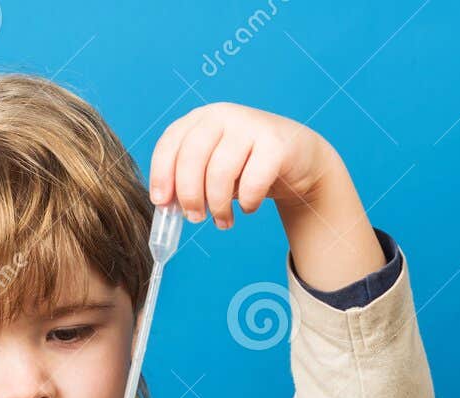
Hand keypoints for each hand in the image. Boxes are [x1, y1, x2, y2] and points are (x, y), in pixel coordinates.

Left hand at [148, 103, 336, 228]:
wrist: (297, 160)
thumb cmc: (247, 167)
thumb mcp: (212, 169)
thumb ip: (188, 181)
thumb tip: (165, 206)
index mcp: (200, 119)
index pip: (170, 143)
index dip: (161, 174)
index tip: (161, 203)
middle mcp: (222, 115)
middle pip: (191, 157)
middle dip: (189, 194)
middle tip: (194, 218)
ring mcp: (250, 125)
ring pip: (220, 171)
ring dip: (218, 205)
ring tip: (223, 220)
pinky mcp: (276, 143)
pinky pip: (252, 180)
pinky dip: (247, 201)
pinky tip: (249, 207)